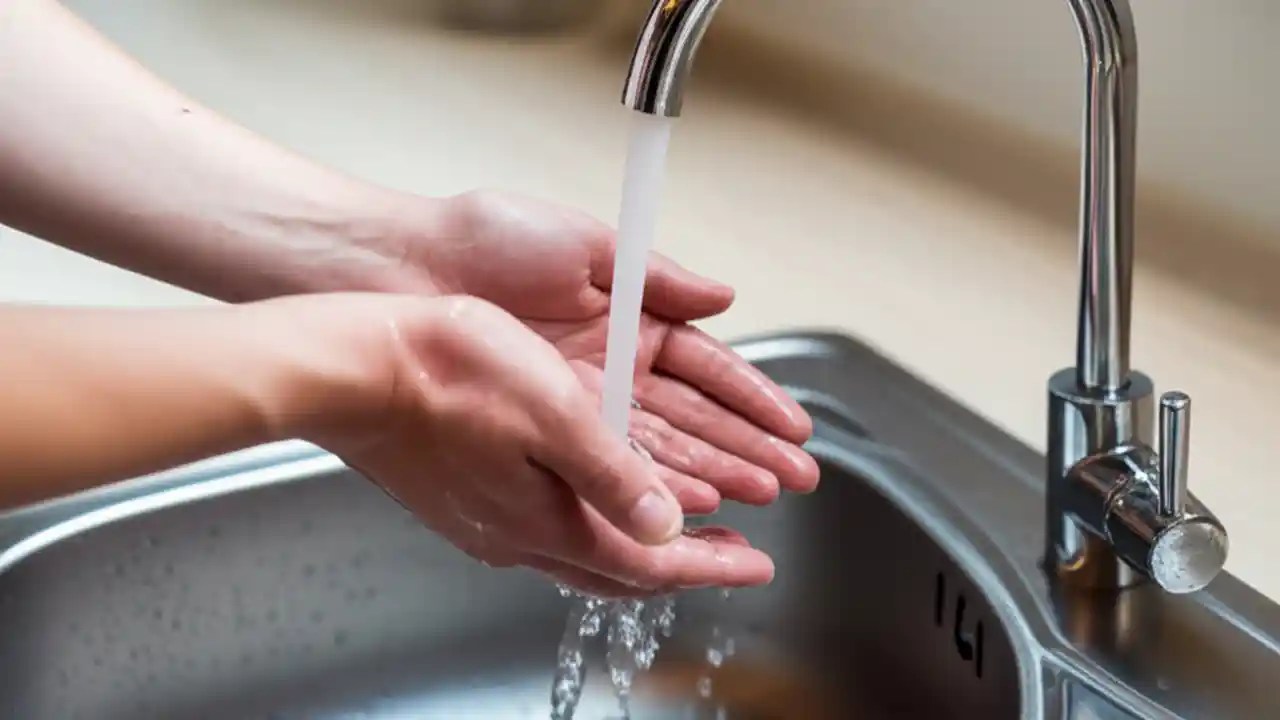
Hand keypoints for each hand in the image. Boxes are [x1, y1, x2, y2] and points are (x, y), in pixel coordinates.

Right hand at [304, 294, 775, 595]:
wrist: (348, 370)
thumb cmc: (447, 375)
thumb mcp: (555, 416)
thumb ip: (615, 476)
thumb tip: (667, 526)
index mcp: (552, 518)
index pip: (654, 561)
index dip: (714, 564)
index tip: (759, 564)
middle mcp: (521, 534)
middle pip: (624, 567)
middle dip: (688, 562)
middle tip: (735, 555)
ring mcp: (488, 520)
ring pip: (587, 550)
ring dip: (645, 542)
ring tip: (681, 530)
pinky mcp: (465, 496)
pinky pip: (551, 528)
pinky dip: (597, 522)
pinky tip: (596, 502)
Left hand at [379, 190, 819, 512]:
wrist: (396, 268)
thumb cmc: (481, 239)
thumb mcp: (584, 245)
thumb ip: (657, 279)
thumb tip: (723, 296)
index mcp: (626, 320)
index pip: (708, 369)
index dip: (753, 399)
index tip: (794, 425)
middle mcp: (609, 369)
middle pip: (695, 418)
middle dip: (749, 448)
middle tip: (795, 478)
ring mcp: (577, 403)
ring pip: (661, 447)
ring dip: (714, 472)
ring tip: (760, 495)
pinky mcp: (541, 428)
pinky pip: (608, 463)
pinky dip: (652, 482)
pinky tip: (692, 502)